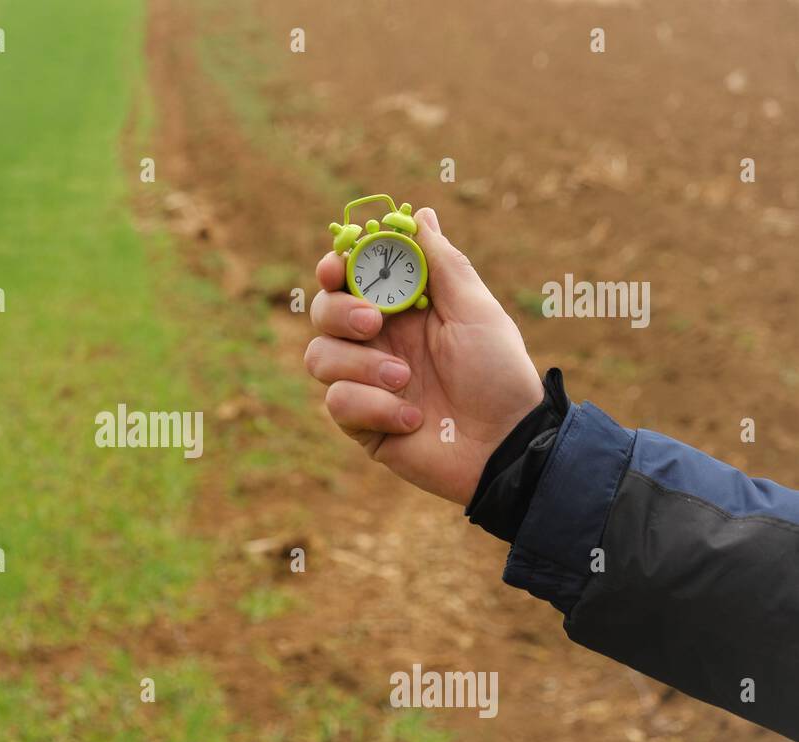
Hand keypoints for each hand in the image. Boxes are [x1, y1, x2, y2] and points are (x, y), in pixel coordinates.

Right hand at [304, 207, 543, 505]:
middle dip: (339, 312)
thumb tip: (417, 213)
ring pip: (319, 357)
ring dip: (360, 365)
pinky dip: (375, 406)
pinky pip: (337, 402)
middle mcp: (376, 342)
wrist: (505, 444)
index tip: (337, 266)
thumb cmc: (498, 373)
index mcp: (401, 310)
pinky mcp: (360, 422)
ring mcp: (364, 382)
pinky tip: (413, 419)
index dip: (335, 266)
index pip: (350, 278)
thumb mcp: (475, 309)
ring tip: (405, 379)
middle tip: (374, 323)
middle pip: (322, 312)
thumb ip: (441, 262)